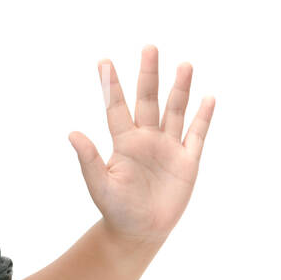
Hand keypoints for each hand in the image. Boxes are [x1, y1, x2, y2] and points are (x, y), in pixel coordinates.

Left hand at [68, 45, 214, 244]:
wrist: (140, 231)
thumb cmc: (116, 209)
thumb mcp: (100, 185)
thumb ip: (89, 160)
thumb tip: (72, 134)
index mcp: (123, 141)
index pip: (116, 107)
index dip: (110, 86)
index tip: (103, 62)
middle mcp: (146, 138)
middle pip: (148, 99)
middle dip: (149, 75)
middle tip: (149, 48)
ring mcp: (168, 147)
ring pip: (175, 111)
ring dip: (180, 89)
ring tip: (184, 65)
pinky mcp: (187, 162)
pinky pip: (196, 135)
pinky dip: (203, 117)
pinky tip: (208, 98)